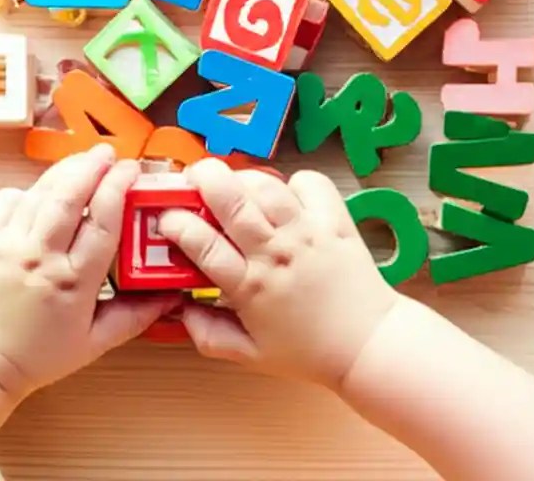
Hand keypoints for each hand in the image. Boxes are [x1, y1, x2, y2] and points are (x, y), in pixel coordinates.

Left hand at [0, 144, 179, 398]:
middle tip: (108, 154)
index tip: (131, 170)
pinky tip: (41, 194)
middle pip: (70, 196)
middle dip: (92, 165)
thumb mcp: (94, 343)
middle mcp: (40, 258)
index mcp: (74, 282)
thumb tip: (171, 296)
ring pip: (39, 192)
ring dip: (64, 170)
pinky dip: (27, 190)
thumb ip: (135, 316)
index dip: (119, 188)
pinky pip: (7, 200)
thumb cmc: (36, 355)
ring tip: (83, 161)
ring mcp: (7, 246)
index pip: (103, 221)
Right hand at [158, 160, 397, 387]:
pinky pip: (311, 183)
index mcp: (250, 287)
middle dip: (204, 179)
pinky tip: (286, 198)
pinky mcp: (335, 222)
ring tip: (235, 184)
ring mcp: (307, 234)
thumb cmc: (309, 351)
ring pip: (267, 186)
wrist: (367, 344)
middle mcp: (276, 253)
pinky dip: (294, 182)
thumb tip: (180, 307)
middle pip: (232, 199)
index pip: (202, 243)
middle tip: (193, 179)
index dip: (176, 224)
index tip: (166, 220)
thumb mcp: (249, 355)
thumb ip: (207, 334)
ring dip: (243, 177)